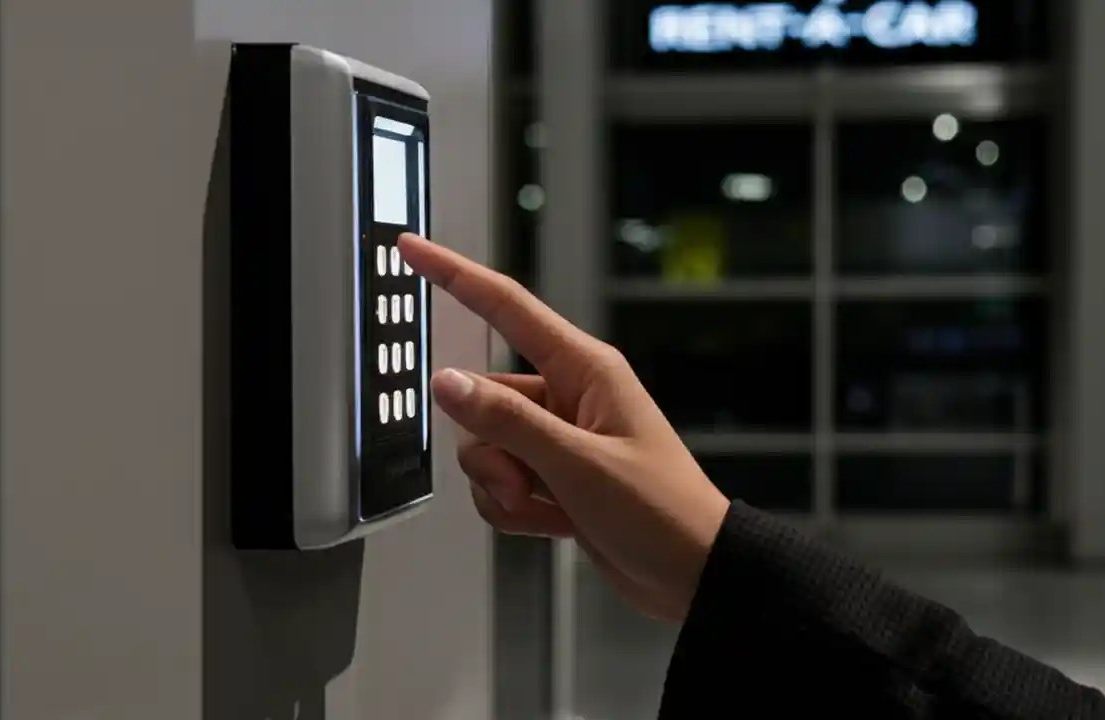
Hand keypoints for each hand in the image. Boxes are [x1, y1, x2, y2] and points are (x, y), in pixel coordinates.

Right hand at [399, 233, 729, 621]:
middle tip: (526, 485)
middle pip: (483, 398)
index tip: (414, 250)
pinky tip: (554, 523)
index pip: (506, 307)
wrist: (691, 574)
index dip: (454, 274)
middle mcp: (568, 396)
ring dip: (504, 488)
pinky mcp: (552, 476)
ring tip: (549, 507)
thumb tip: (449, 384)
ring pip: (485, 447)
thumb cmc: (662, 511)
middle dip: (491, 450)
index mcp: (585, 370)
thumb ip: (509, 423)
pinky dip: (514, 510)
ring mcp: (557, 438)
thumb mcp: (579, 465)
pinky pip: (499, 483)